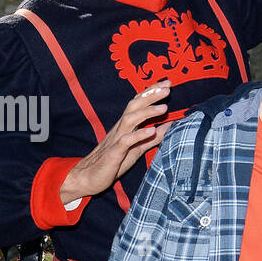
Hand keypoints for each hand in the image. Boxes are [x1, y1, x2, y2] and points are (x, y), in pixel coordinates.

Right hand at [60, 83, 170, 203]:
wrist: (89, 177)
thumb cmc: (115, 161)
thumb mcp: (139, 148)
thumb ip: (154, 137)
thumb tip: (172, 125)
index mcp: (127, 125)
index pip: (139, 103)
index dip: (152, 92)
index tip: (167, 83)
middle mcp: (121, 128)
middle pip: (134, 105)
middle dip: (150, 95)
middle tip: (168, 88)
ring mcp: (116, 139)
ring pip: (130, 119)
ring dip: (147, 112)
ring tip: (164, 108)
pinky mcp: (114, 152)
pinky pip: (126, 141)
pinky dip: (138, 134)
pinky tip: (151, 130)